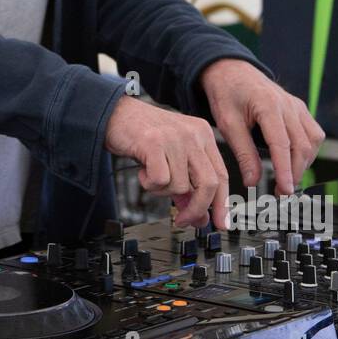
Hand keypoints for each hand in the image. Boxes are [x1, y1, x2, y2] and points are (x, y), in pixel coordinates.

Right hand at [105, 97, 228, 228]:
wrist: (115, 114)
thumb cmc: (143, 135)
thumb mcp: (172, 160)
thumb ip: (187, 188)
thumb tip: (200, 217)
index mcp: (203, 135)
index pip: (222, 175)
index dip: (221, 204)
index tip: (220, 223)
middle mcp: (193, 134)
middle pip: (209, 184)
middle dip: (196, 209)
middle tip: (183, 220)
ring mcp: (175, 138)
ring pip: (181, 186)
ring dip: (162, 191)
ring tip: (151, 175)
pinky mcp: (154, 142)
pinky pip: (160, 180)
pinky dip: (149, 184)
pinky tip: (143, 170)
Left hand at [199, 58, 324, 195]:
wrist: (232, 70)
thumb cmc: (227, 94)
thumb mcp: (228, 124)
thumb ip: (243, 153)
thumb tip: (252, 181)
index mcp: (267, 104)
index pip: (281, 143)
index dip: (285, 169)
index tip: (285, 189)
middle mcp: (287, 104)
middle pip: (301, 145)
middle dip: (295, 172)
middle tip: (280, 193)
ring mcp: (296, 105)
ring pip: (312, 141)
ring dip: (303, 163)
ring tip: (286, 180)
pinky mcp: (299, 109)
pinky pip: (313, 133)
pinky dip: (307, 151)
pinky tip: (294, 162)